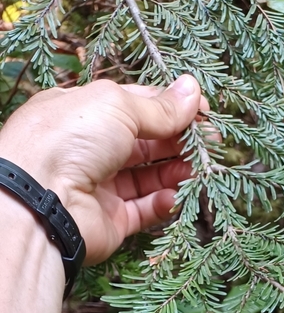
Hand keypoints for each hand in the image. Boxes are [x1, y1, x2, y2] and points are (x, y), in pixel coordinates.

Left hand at [0, 75, 203, 263]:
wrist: (42, 200)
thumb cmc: (68, 140)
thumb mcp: (117, 107)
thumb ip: (159, 107)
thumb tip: (193, 91)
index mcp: (83, 112)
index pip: (136, 105)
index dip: (170, 107)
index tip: (203, 112)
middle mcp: (89, 148)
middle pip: (146, 142)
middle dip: (179, 140)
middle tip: (211, 142)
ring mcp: (100, 186)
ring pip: (149, 177)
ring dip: (177, 171)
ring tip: (200, 169)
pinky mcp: (110, 220)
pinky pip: (144, 210)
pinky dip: (163, 203)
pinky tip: (176, 195)